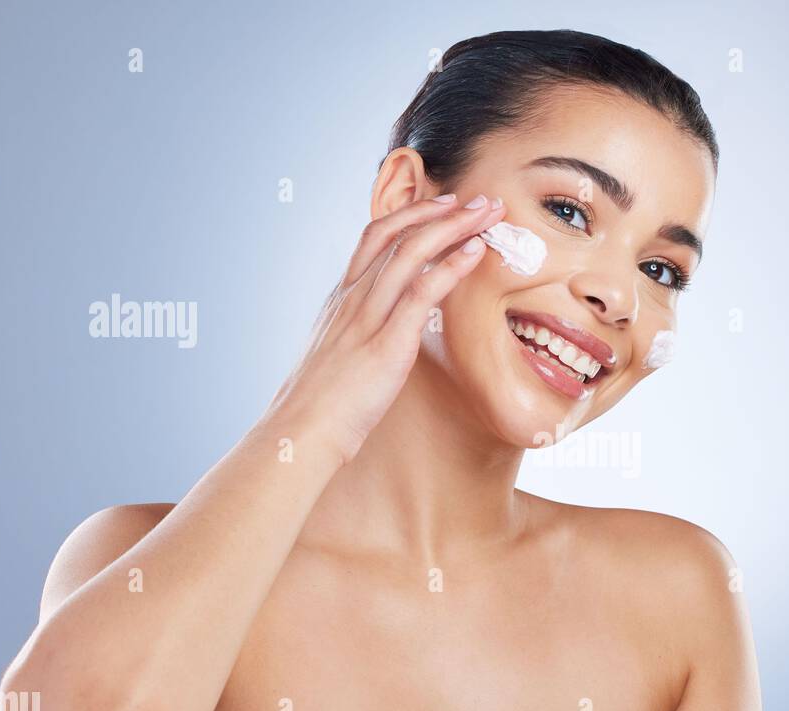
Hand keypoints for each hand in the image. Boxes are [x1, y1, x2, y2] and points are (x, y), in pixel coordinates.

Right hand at [264, 192, 505, 464]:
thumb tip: (374, 340)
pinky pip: (422, 292)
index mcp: (340, 301)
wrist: (301, 433)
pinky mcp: (386, 343)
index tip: (442, 204)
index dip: (410, 215)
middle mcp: (351, 299)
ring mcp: (367, 317)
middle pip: (396, 234)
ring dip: (454, 226)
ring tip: (487, 213)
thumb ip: (355, 339)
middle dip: (440, 210)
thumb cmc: (320, 408)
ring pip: (411, 252)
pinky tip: (475, 251)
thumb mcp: (336, 360)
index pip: (374, 238)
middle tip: (478, 199)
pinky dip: (451, 266)